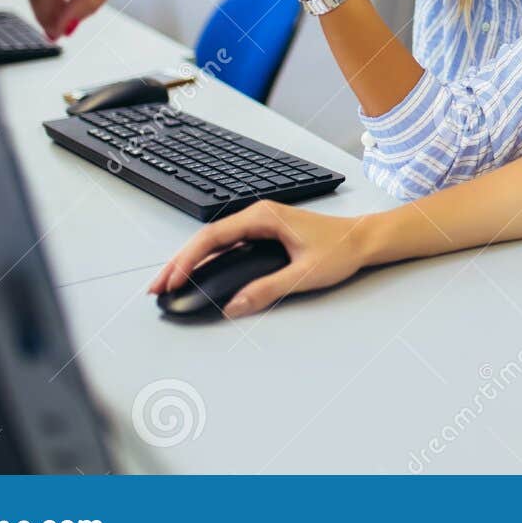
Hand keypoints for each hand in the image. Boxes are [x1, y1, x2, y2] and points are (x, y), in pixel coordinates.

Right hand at [147, 200, 372, 317]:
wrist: (363, 240)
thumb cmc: (340, 249)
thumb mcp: (303, 273)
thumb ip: (267, 289)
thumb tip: (234, 306)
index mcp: (264, 217)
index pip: (213, 237)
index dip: (187, 259)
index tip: (170, 279)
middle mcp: (258, 216)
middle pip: (208, 238)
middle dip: (180, 262)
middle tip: (158, 287)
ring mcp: (260, 224)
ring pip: (216, 242)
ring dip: (192, 261)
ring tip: (170, 283)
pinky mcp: (265, 234)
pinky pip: (229, 246)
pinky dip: (210, 260)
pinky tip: (198, 275)